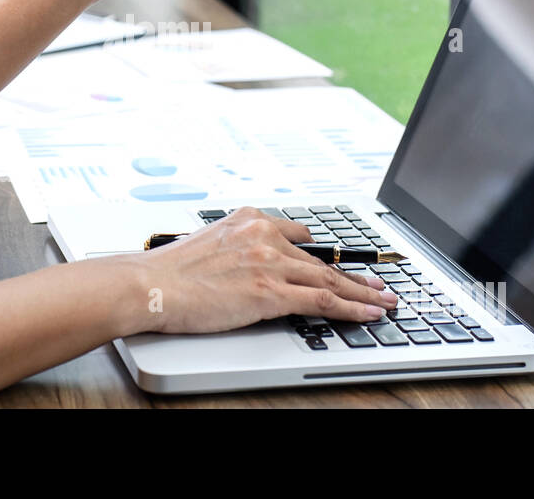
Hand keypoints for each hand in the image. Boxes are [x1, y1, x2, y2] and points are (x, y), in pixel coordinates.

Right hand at [134, 207, 398, 333]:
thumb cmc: (167, 272)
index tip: (337, 262)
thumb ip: (236, 252)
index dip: (323, 255)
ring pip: (329, 280)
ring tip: (383, 300)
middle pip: (320, 261)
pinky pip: (322, 301)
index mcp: (248, 221)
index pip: (298, 236)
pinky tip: (368, 312)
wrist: (150, 284)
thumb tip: (247, 271)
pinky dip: (352, 307)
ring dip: (362, 292)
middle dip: (353, 276)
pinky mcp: (270, 292)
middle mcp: (263, 236)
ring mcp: (269, 263)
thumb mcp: (208, 246)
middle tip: (377, 284)